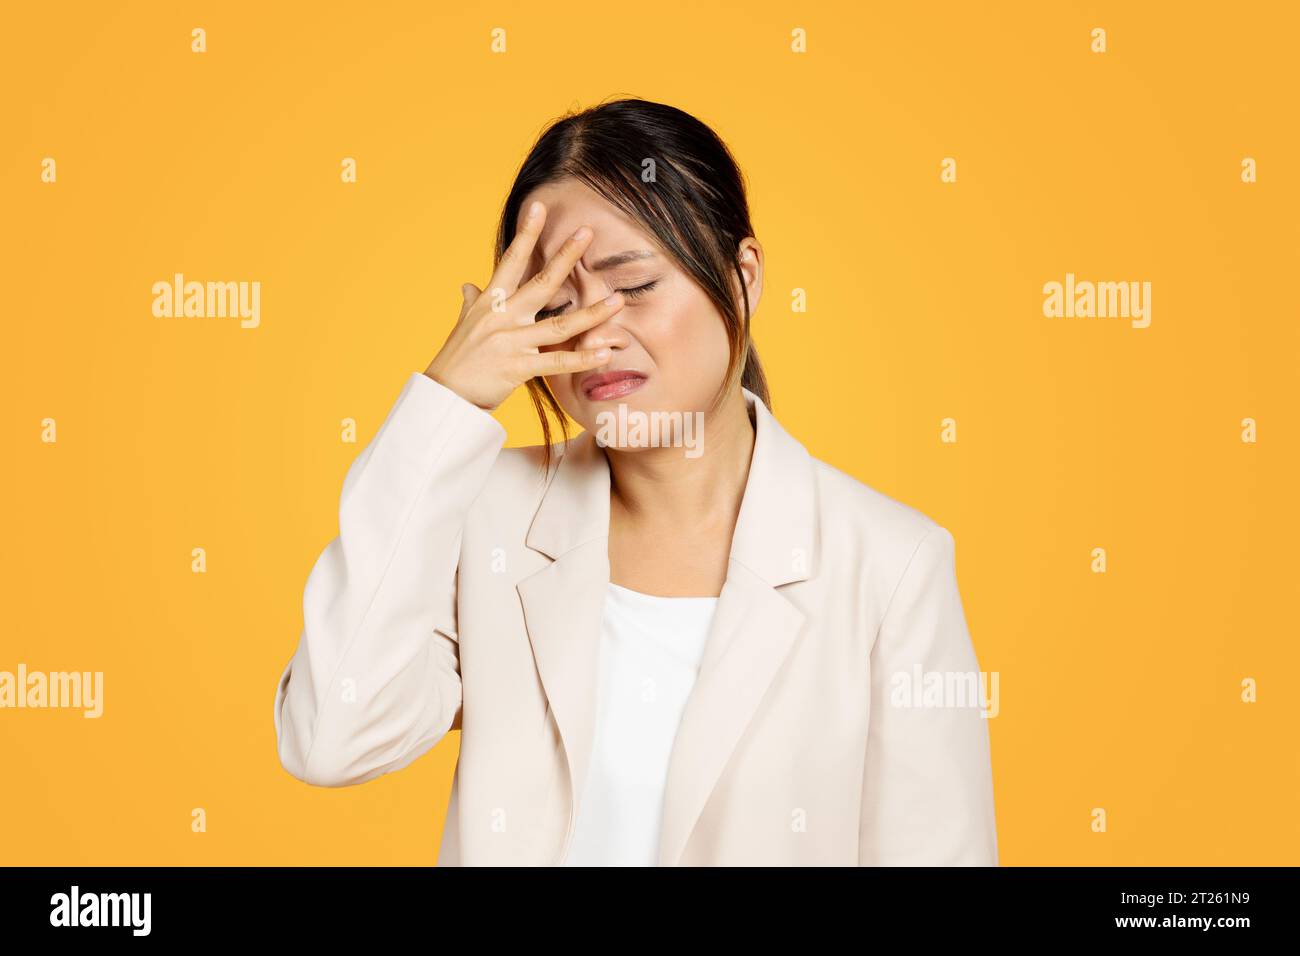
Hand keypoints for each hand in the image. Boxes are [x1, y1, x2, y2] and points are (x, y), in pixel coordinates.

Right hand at [423, 201, 623, 410]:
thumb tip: (468, 284)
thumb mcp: (464, 323)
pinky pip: (556, 363)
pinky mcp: (518, 368)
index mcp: (490, 302)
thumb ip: (471, 302)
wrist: (445, 394)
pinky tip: (604, 353)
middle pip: (540, 283)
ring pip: (559, 325)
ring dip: (591, 314)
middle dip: (565, 257)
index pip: (511, 261)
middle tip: (586, 233)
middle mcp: (503, 317)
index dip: (526, 235)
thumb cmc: (457, 357)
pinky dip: (581, 359)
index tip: (539, 208)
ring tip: (618, 301)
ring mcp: (511, 342)